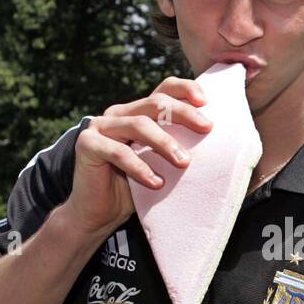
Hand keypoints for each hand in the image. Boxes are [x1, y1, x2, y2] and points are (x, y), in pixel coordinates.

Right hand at [65, 77, 214, 236]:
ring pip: (139, 125)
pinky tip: (157, 183)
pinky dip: (140, 168)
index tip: (206, 101)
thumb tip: (216, 143)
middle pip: (155, 103)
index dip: (185, 90)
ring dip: (165, 143)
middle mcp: (119, 114)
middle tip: (206, 128)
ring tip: (184, 163)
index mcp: (137, 112)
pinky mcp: (87, 145)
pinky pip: (119, 152)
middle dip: (183, 114)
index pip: (163, 90)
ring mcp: (100, 126)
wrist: (99, 214)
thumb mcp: (160, 164)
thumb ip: (177, 147)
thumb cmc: (134, 189)